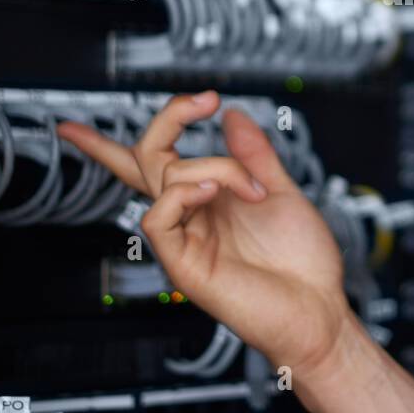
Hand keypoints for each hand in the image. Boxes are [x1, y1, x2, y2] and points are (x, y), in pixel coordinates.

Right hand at [56, 91, 352, 382]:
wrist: (320, 310)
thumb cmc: (303, 264)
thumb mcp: (281, 192)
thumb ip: (254, 155)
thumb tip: (232, 117)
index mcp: (206, 200)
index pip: (149, 165)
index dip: (107, 145)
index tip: (93, 121)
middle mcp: (190, 217)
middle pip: (148, 157)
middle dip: (170, 119)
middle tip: (203, 102)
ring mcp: (184, 239)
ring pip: (163, 178)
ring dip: (213, 167)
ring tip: (253, 190)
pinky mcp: (183, 265)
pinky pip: (157, 219)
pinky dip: (183, 195)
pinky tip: (214, 194)